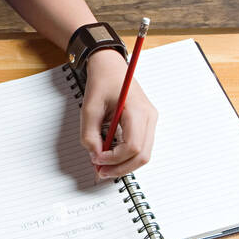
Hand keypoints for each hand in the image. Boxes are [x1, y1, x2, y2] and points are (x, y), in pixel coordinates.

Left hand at [79, 48, 157, 179]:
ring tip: (104, 166)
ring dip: (124, 165)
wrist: (110, 66)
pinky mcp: (145, 124)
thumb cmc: (103, 81)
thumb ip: (89, 134)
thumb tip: (94, 156)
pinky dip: (126, 157)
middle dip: (121, 168)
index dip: (114, 158)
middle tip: (100, 172)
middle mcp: (149, 117)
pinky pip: (141, 147)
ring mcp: (150, 121)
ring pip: (144, 155)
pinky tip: (110, 156)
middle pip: (142, 155)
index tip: (97, 159)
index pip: (133, 146)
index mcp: (137, 110)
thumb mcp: (89, 107)